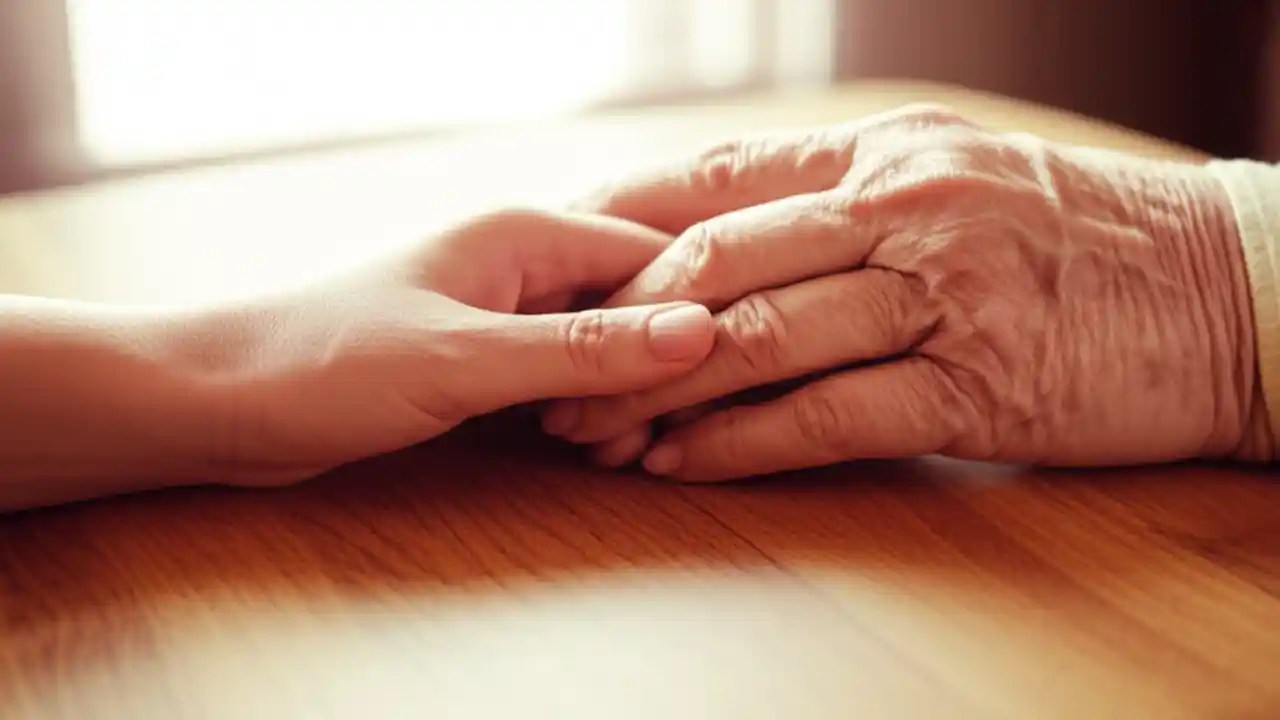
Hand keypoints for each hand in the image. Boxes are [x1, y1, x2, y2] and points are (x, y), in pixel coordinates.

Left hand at [1, 208, 714, 506]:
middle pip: (636, 300)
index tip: (707, 380)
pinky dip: (585, 409)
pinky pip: (566, 373)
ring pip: (605, 344)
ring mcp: (507, 309)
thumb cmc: (328, 363)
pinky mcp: (488, 355)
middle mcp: (524, 261)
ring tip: (608, 446)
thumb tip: (698, 332)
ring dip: (621, 394)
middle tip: (640, 430)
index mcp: (525, 232)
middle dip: (655, 366)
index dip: (692, 313)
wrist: (229, 403)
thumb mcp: (466, 360)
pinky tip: (582, 446)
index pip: (653, 253)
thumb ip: (583, 348)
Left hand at [544, 105, 1269, 480]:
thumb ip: (851, 198)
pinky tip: (682, 464)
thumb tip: (735, 231)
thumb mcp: (962, 180)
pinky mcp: (974, 387)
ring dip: (660, 392)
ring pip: (757, 338)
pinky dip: (740, 444)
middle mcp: (902, 206)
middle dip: (616, 322)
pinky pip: (826, 416)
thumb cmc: (1082, 238)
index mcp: (887, 149)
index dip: (622, 222)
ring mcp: (938, 294)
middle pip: (716, 261)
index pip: (719, 176)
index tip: (556, 266)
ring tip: (595, 430)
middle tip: (552, 370)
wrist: (1225, 292)